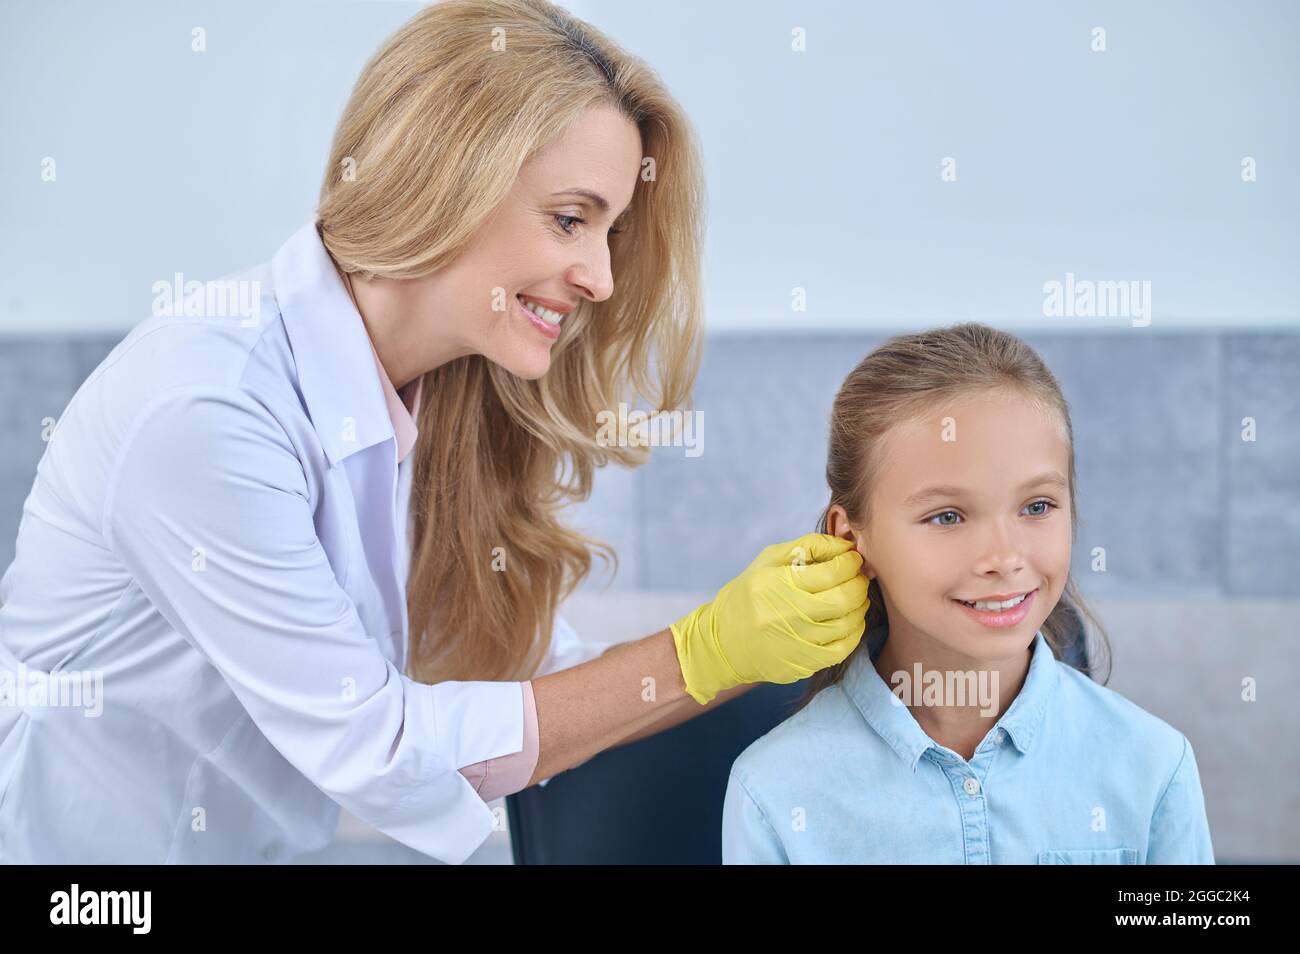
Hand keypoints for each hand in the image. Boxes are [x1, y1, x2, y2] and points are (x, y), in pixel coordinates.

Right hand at [669, 533, 869, 704]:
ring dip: (860, 606)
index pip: (830, 573)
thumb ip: (807, 547)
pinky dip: (854, 633)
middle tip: (860, 576)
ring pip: (847, 624)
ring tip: (856, 596)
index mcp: (777, 585)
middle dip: (860, 583)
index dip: (850, 562)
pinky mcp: (802, 664)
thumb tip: (844, 544)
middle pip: (843, 599)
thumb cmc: (747, 595)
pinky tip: (851, 620)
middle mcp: (786, 616)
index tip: (853, 558)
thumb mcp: (768, 560)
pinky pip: (842, 649)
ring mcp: (796, 644)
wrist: (722, 642)